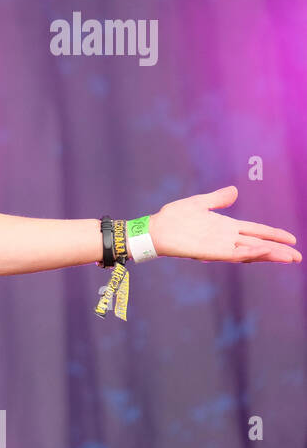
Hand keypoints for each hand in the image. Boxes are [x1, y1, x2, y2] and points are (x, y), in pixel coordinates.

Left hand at [148, 185, 300, 263]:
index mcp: (226, 226)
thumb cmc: (174, 217)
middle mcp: (226, 238)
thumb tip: (235, 191)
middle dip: (278, 250)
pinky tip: (262, 251)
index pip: (256, 231)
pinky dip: (248, 253)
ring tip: (288, 256)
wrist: (155, 228)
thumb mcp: (199, 203)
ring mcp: (219, 246)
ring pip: (250, 252)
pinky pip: (232, 254)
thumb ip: (218, 199)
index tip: (291, 239)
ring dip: (268, 254)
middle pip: (258, 244)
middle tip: (298, 257)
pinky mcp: (210, 252)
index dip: (273, 235)